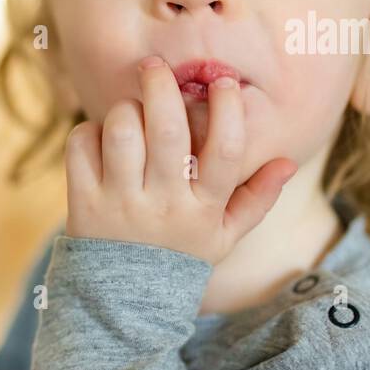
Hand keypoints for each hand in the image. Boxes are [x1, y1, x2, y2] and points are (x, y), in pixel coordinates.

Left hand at [65, 55, 297, 263]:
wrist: (123, 302)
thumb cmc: (179, 256)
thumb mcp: (224, 237)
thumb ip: (256, 199)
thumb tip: (288, 162)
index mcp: (203, 208)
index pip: (226, 150)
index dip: (228, 109)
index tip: (222, 84)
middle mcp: (163, 203)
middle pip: (169, 130)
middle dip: (163, 87)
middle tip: (157, 67)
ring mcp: (120, 204)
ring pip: (122, 133)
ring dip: (125, 108)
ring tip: (130, 108)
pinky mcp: (82, 204)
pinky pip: (81, 148)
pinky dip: (88, 131)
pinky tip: (100, 134)